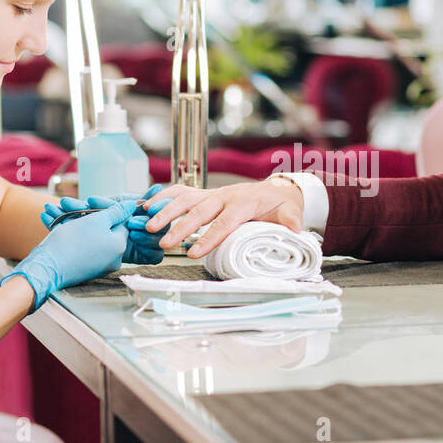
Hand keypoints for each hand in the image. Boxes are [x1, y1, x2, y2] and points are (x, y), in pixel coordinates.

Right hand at [41, 186, 165, 264]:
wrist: (46, 269)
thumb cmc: (72, 243)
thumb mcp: (96, 221)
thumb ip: (116, 212)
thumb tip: (131, 206)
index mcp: (120, 245)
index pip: (119, 221)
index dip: (102, 209)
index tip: (87, 203)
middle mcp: (113, 258)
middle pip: (101, 228)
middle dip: (80, 214)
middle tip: (64, 205)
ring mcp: (98, 265)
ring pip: (86, 235)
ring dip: (69, 221)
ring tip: (50, 211)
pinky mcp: (83, 268)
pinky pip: (79, 246)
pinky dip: (66, 234)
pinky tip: (49, 221)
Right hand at [141, 179, 304, 258]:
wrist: (275, 189)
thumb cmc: (278, 204)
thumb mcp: (289, 211)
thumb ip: (290, 220)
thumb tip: (294, 228)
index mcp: (243, 203)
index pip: (224, 223)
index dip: (208, 238)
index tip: (194, 253)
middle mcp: (224, 196)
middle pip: (199, 211)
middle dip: (180, 227)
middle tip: (165, 243)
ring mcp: (212, 193)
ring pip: (185, 199)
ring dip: (166, 211)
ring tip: (149, 226)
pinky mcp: (204, 193)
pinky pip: (181, 192)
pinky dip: (163, 197)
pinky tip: (147, 208)